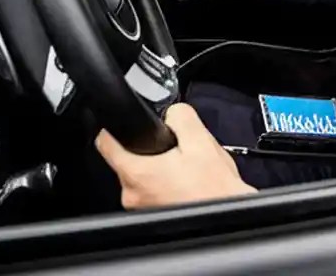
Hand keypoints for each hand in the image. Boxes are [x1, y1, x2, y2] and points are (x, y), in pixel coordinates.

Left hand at [95, 103, 256, 209]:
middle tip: (176, 149)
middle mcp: (133, 194)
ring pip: (143, 177)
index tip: (119, 122)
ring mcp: (141, 208)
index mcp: (138, 173)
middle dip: (151, 150)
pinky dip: (166, 185)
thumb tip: (172, 111)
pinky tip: (189, 183)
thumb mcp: (201, 141)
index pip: (105, 142)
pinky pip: (153, 192)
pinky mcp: (152, 217)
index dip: (112, 127)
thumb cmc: (215, 191)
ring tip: (188, 169)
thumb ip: (180, 116)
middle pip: (129, 159)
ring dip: (161, 169)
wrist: (229, 223)